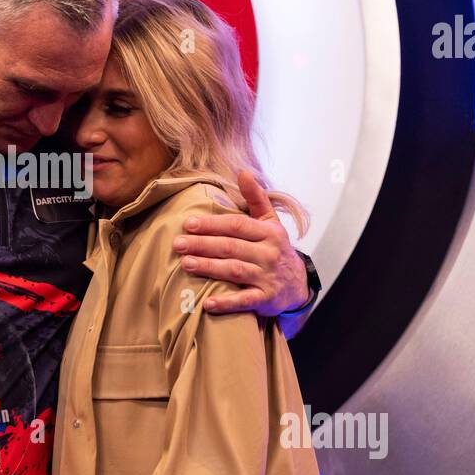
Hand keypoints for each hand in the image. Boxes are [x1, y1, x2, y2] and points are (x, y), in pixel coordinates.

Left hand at [172, 169, 309, 315]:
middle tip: (177, 243)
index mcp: (268, 232)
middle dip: (203, 244)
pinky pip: (245, 301)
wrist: (297, 284)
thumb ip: (257, 198)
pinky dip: (227, 303)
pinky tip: (207, 304)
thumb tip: (244, 171)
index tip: (188, 223)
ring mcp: (268, 277)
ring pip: (235, 270)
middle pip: (231, 246)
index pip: (237, 225)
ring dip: (209, 268)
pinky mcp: (266, 299)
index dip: (212, 224)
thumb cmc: (275, 249)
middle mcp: (269, 253)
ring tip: (185, 264)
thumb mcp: (271, 222)